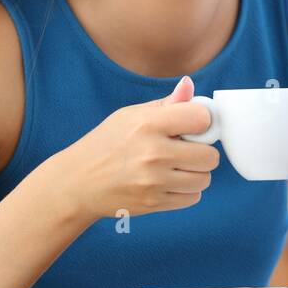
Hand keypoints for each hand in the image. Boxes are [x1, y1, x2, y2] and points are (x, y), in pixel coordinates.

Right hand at [47, 75, 220, 223]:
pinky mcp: (153, 203)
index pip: (201, 119)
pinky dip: (187, 191)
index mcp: (148, 125)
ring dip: (196, 173)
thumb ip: (167, 104)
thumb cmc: (107, 143)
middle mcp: (153, 154)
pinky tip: (169, 181)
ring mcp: (154, 182)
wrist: (77, 183)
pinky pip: (193, 198)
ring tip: (177, 166)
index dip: (202, 121)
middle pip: (210, 155)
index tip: (193, 125)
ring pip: (204, 179)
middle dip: (203, 151)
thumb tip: (189, 84)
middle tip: (187, 149)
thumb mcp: (130, 115)